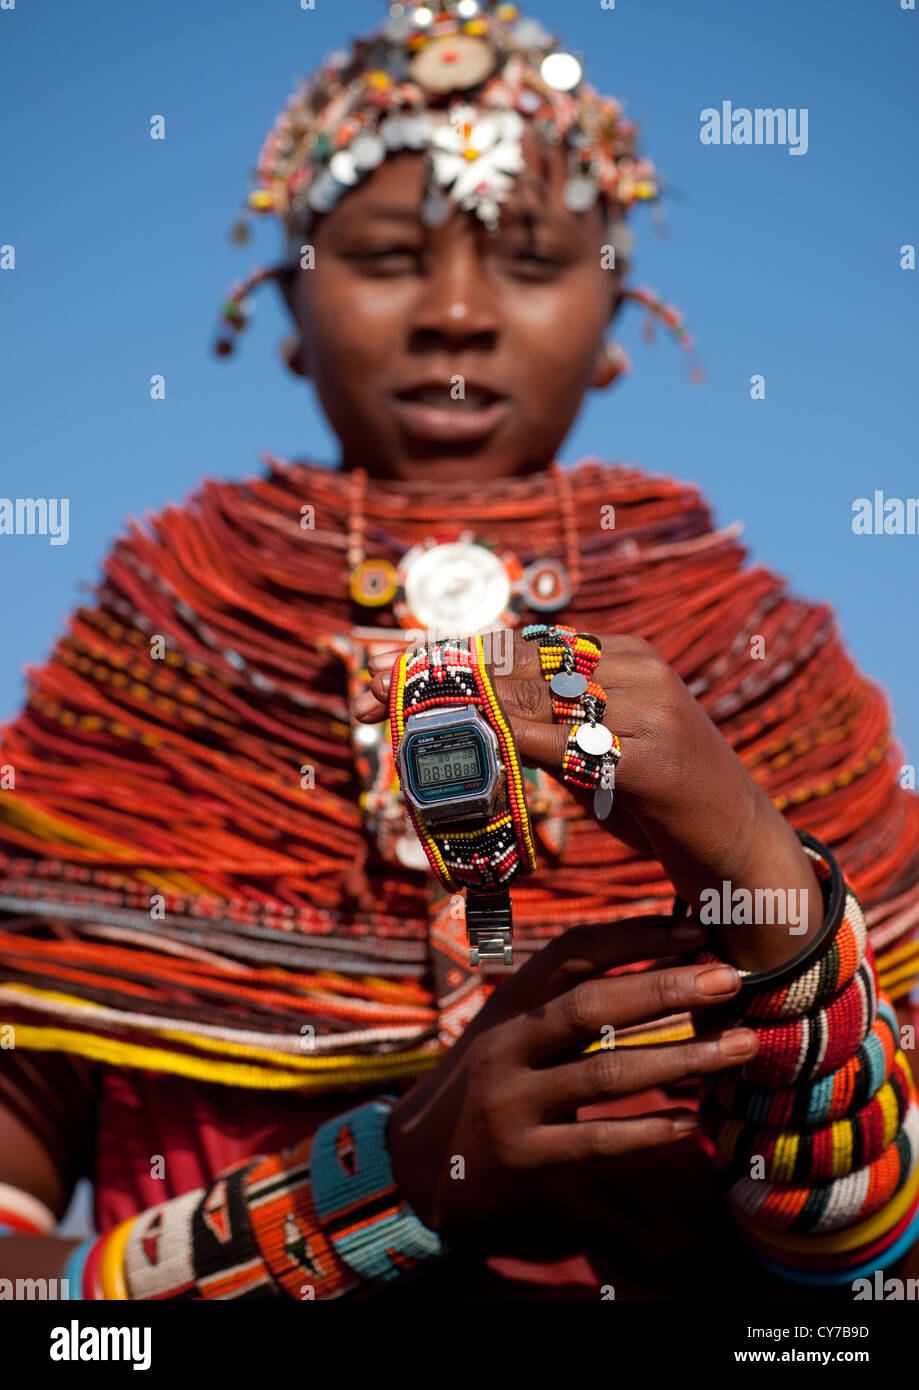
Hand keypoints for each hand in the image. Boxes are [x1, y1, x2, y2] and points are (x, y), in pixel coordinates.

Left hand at [354, 632, 821, 971]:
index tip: (376, 675)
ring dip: (457, 713)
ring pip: (533, 701)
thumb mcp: (598, 752)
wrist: (743, 849)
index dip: (447, 658)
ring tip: (391, 720)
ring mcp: (652, 708)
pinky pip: (567, 746)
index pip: (519, 646)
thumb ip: (545, 726)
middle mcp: (635, 668)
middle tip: (360, 694)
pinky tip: (464, 749)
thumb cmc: (661, 802)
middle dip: (433, 683)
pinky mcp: (658, 759)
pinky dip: (511, 746)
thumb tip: (473, 715)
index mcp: (621, 654)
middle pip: (514, 666)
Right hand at [384, 915, 757, 1255]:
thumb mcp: (511, 1028)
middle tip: (731, 979)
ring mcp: (511, 1102)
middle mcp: (506, 1043)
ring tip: (741, 1046)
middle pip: (593, 1005)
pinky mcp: (522, 1159)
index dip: (633, 935)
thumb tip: (665, 964)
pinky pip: (597, 1141)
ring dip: (682, 1058)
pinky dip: (649, 1130)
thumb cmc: (485, 1080)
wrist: (414, 1160)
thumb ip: (569, 1002)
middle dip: (667, 988)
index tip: (694, 929)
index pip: (573, 951)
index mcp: (510, 1001)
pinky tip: (693, 1122)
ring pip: (607, 1073)